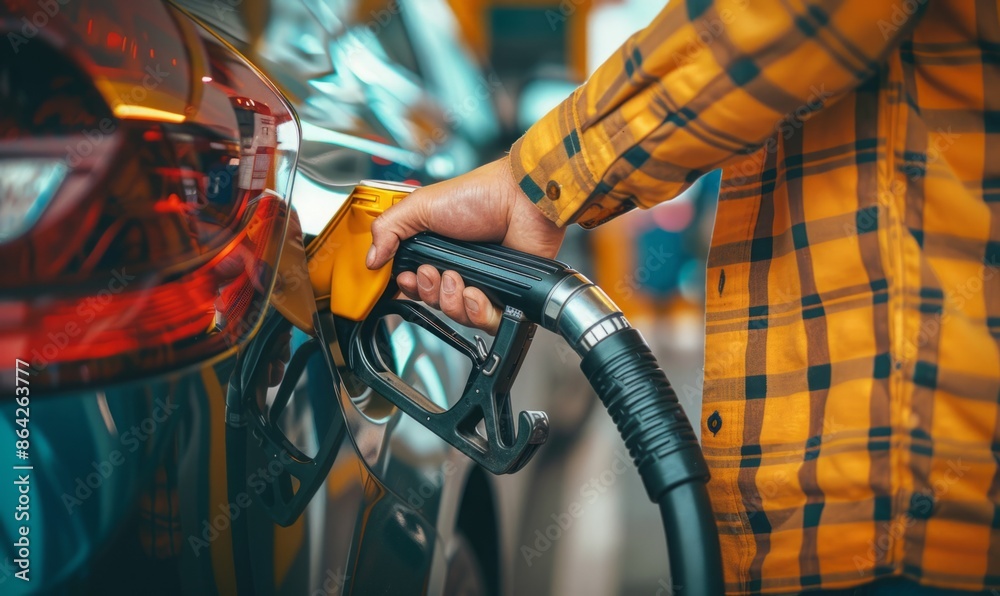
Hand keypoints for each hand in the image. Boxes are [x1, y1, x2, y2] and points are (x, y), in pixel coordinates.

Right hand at [367, 157, 564, 332]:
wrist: (520, 199)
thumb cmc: (479, 195)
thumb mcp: (421, 206)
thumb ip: (389, 229)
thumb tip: (370, 259)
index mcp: (437, 250)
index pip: (415, 283)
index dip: (409, 287)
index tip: (407, 279)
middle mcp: (459, 268)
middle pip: (434, 303)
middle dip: (430, 293)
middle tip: (435, 273)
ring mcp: (483, 282)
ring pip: (458, 316)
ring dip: (452, 302)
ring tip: (458, 280)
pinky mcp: (506, 295)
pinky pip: (487, 322)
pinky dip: (478, 312)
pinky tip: (477, 294)